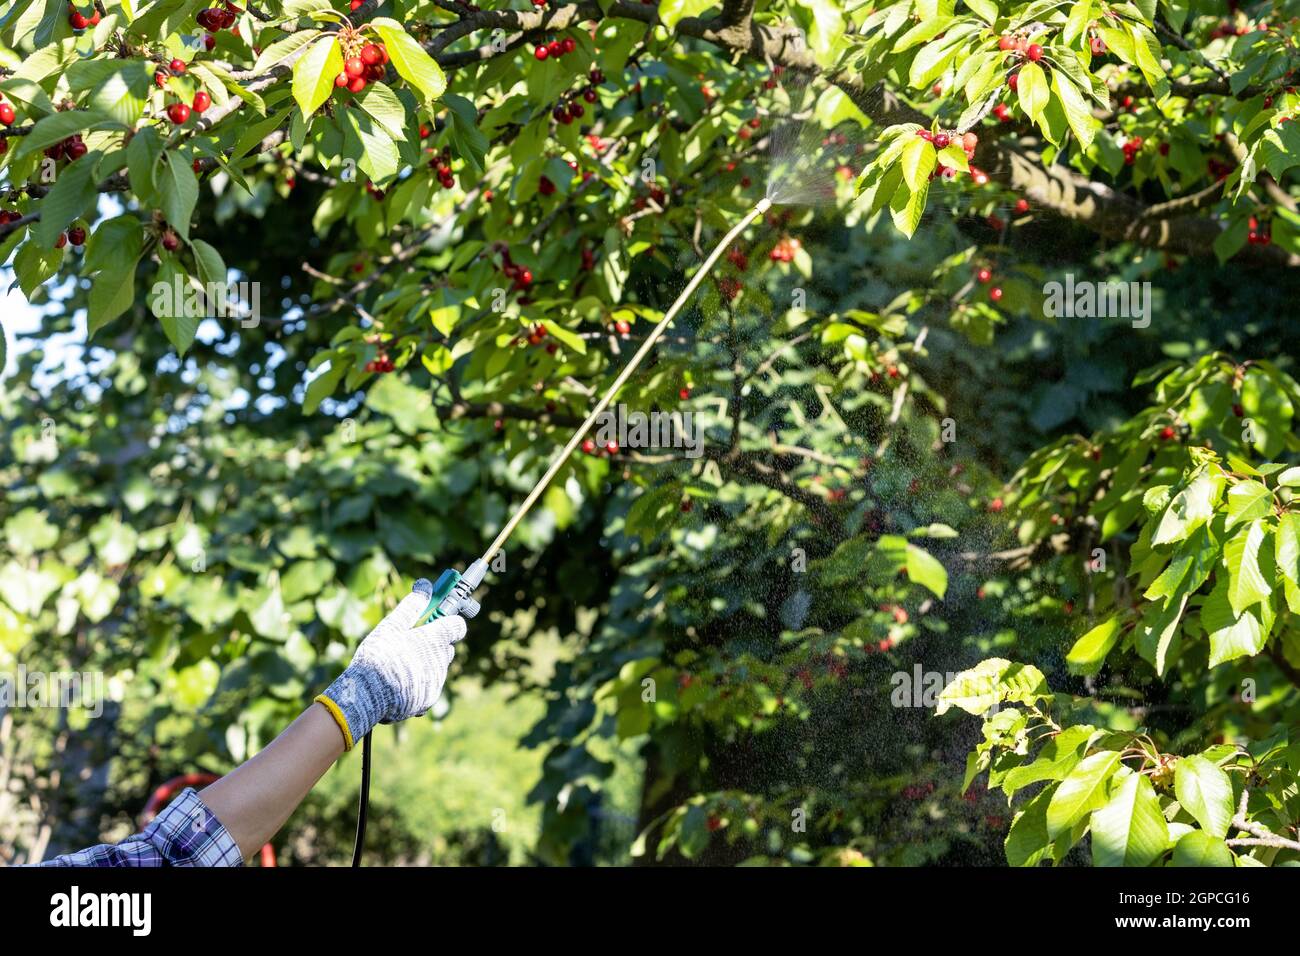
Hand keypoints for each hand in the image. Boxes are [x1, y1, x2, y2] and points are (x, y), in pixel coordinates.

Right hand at [314, 582, 465, 749]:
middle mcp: (441, 661)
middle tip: (411, 641)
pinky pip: (428, 686)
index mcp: (435, 640)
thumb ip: (411, 606)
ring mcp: (436, 682)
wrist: (367, 696)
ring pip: (436, 667)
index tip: (437, 618)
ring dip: (424, 663)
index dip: (447, 620)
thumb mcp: (391, 626)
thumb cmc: (378, 656)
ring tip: (398, 663)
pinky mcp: (429, 700)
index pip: (457, 625)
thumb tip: (425, 585)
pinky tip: (398, 681)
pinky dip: (418, 682)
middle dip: (433, 643)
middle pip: (446, 647)